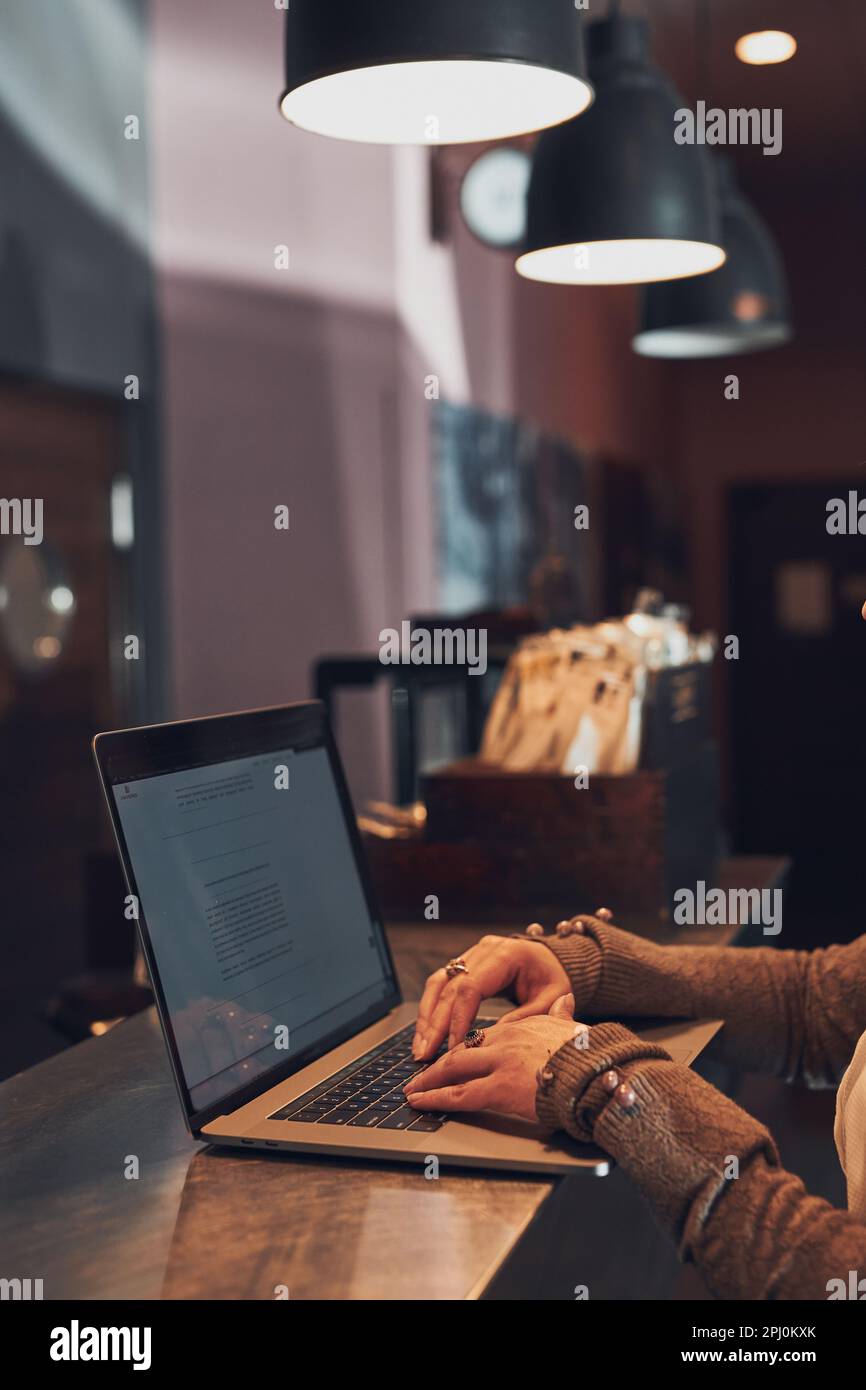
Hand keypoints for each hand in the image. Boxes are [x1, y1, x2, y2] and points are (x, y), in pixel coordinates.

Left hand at [405, 993, 579, 1123]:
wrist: (597, 1073)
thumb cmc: (590, 1055)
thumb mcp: (574, 1027)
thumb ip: (563, 1014)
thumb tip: (565, 1001)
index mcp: (522, 1026)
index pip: (482, 1036)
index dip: (463, 1047)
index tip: (452, 1055)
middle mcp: (505, 1040)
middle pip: (461, 1050)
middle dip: (436, 1064)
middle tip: (419, 1074)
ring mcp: (499, 1063)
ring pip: (452, 1070)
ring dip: (428, 1081)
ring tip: (413, 1091)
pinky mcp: (498, 1088)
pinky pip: (458, 1095)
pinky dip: (434, 1099)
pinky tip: (420, 1103)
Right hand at [412, 933, 569, 1059]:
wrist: (554, 958)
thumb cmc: (554, 978)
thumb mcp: (551, 998)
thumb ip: (524, 1018)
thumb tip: (490, 1041)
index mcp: (506, 954)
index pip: (472, 987)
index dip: (458, 1018)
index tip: (453, 1048)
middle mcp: (484, 950)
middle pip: (449, 986)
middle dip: (435, 1023)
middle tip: (424, 1054)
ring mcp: (472, 954)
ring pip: (438, 984)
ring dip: (427, 1017)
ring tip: (420, 1047)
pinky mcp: (465, 964)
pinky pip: (441, 984)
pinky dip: (431, 1009)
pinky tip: (426, 1032)